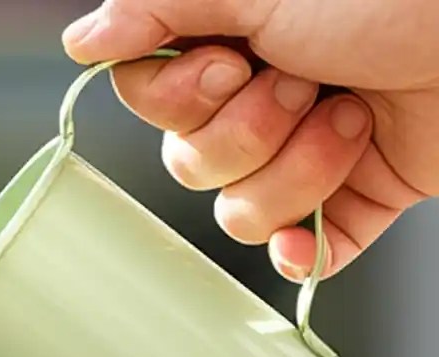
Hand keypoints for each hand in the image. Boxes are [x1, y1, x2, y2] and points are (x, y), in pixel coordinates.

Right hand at [63, 0, 438, 280]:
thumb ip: (158, 8)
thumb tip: (83, 41)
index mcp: (227, 44)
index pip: (149, 100)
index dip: (182, 96)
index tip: (232, 59)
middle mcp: (258, 99)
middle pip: (188, 164)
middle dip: (249, 129)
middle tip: (303, 79)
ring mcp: (305, 152)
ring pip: (241, 211)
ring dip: (298, 168)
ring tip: (350, 115)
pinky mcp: (357, 198)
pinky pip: (302, 250)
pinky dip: (307, 246)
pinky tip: (316, 232)